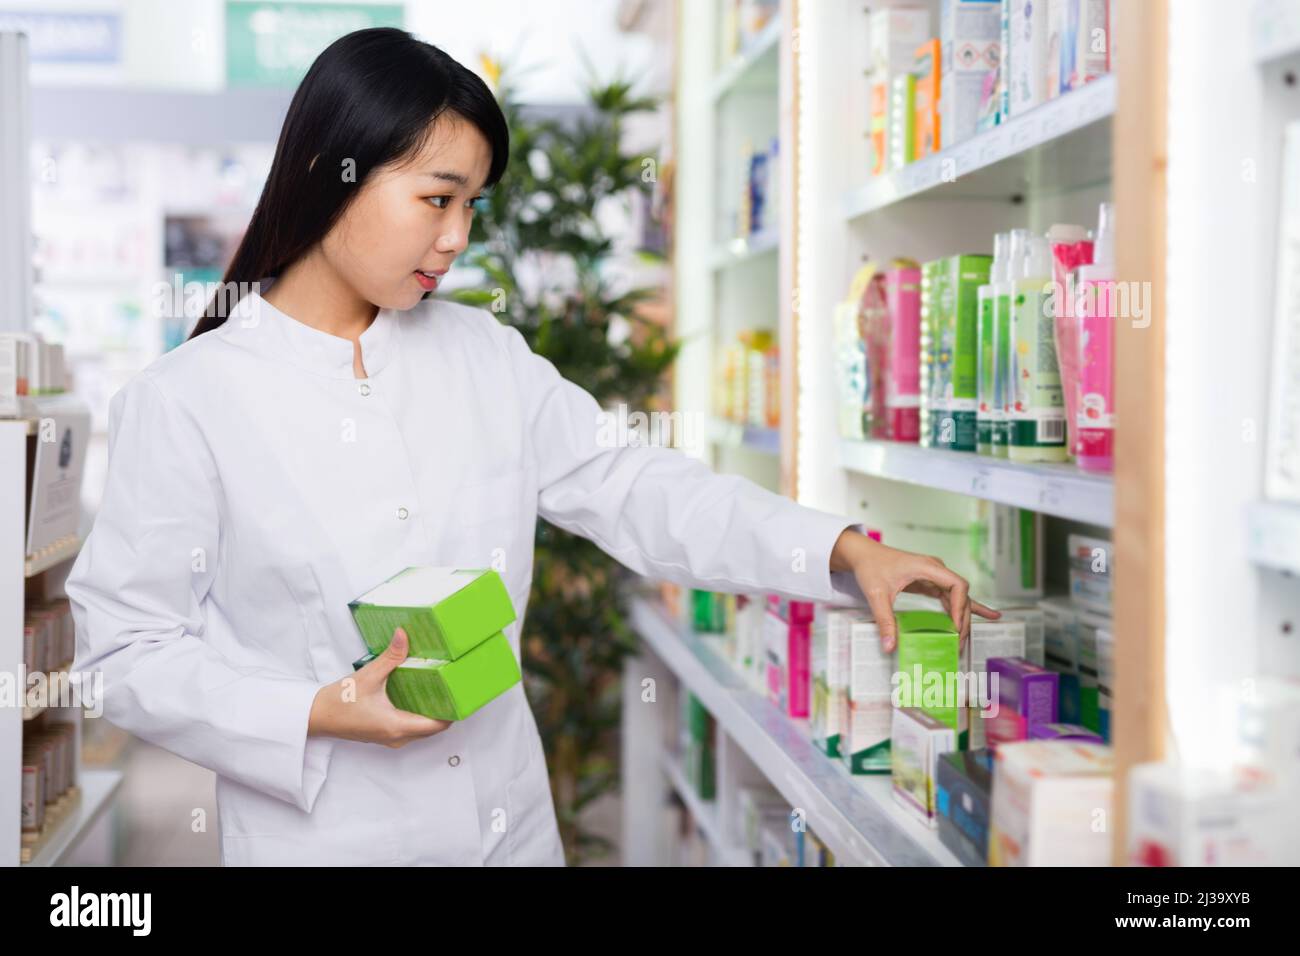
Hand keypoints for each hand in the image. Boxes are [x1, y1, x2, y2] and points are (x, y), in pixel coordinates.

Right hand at [308, 627, 450, 746]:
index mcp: (397, 726)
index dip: (453, 711)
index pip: (437, 725)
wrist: (316, 716)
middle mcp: (397, 737)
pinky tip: (417, 695)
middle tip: (455, 687)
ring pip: (421, 728)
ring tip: (440, 688)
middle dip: (445, 709)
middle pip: (432, 728)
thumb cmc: (339, 702)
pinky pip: (409, 727)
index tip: (463, 695)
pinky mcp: (383, 733)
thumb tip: (404, 635)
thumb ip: (391, 656)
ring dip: (431, 712)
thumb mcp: (369, 676)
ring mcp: (390, 738)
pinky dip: (417, 714)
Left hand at [829, 529, 999, 651]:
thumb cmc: (870, 567)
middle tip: (958, 642)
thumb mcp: (876, 594)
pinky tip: (988, 615)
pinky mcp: (930, 582)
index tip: (955, 627)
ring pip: (958, 598)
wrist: (863, 554)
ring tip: (964, 639)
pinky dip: (965, 607)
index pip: (957, 585)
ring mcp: (935, 575)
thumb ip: (884, 620)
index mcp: (928, 567)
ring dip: (962, 617)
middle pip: (961, 594)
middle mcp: (935, 570)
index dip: (960, 606)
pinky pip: (952, 596)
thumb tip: (890, 646)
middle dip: (963, 619)